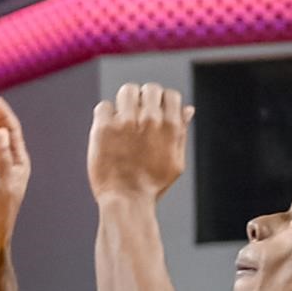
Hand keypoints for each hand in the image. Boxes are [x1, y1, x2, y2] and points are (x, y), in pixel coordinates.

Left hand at [88, 82, 192, 203]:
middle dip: (145, 99)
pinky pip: (104, 106)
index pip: (170, 95)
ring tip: (122, 118)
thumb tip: (188, 109)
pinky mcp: (104, 128)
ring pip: (127, 91)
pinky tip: (108, 131)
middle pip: (149, 89)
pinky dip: (105, 115)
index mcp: (170, 126)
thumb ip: (181, 132)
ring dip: (125, 102)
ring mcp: (126, 122)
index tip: (155, 113)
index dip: (163, 102)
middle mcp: (150, 119)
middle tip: (137, 115)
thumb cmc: (153, 186)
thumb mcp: (176, 161)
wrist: (126, 201)